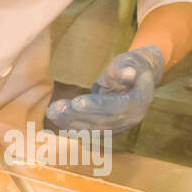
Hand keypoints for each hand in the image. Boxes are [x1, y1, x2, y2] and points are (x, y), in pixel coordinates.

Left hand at [45, 46, 165, 132]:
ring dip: (69, 122)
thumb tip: (129, 73)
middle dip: (76, 116)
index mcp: (140, 100)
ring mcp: (120, 126)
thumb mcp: (132, 61)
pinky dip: (70, 125)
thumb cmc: (132, 65)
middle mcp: (131, 118)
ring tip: (51, 111)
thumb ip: (128, 67)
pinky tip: (55, 117)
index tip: (76, 102)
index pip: (116, 107)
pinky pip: (88, 130)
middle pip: (101, 121)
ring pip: (92, 129)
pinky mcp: (108, 129)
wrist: (137, 77)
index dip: (96, 105)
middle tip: (55, 108)